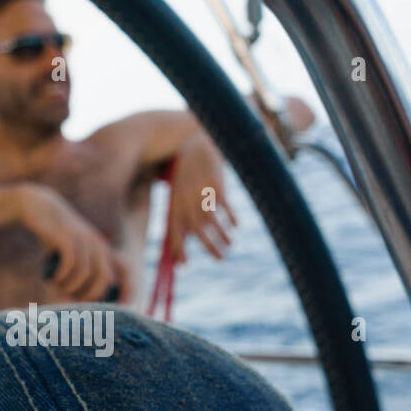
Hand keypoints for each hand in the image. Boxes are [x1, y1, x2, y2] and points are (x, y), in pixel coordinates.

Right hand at [18, 183, 130, 301]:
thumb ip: (79, 272)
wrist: (40, 208)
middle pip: (104, 279)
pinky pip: (71, 264)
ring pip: (85, 274)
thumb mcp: (73, 252)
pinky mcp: (67, 236)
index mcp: (103, 249)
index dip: (126, 291)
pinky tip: (53, 278)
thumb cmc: (55, 237)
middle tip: (72, 301)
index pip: (124, 273)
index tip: (120, 309)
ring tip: (57, 286)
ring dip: (70, 287)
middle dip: (90, 296)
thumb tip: (80, 302)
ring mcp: (83, 239)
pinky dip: (62, 276)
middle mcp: (98, 244)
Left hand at [166, 134, 236, 262]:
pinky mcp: (216, 184)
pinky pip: (224, 207)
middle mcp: (186, 201)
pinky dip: (231, 219)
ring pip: (212, 220)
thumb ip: (181, 220)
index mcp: (175, 205)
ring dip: (222, 235)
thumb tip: (180, 245)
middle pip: (196, 230)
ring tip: (230, 245)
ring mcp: (201, 192)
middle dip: (209, 247)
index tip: (185, 264)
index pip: (174, 232)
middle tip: (221, 260)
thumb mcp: (179, 197)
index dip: (178, 249)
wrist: (197, 146)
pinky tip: (237, 227)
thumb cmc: (187, 178)